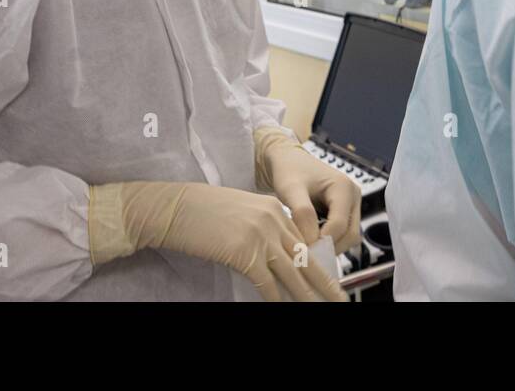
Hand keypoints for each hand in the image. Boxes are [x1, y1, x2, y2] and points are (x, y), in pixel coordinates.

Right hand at [88, 181, 344, 301]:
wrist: (175, 207)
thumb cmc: (201, 211)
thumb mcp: (241, 213)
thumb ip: (262, 228)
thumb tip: (275, 254)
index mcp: (273, 207)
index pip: (302, 239)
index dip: (316, 262)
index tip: (328, 277)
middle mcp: (272, 219)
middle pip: (304, 257)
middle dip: (324, 282)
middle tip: (339, 297)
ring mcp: (260, 235)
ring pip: (292, 272)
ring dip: (307, 295)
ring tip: (321, 307)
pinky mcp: (244, 252)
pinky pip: (267, 282)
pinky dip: (277, 298)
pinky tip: (284, 307)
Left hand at [255, 127, 361, 252]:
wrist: (288, 161)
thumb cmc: (289, 170)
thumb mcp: (291, 189)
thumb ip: (302, 213)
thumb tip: (311, 241)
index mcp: (343, 187)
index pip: (340, 225)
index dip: (322, 242)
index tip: (302, 251)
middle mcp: (353, 196)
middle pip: (350, 234)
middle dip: (329, 247)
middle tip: (305, 255)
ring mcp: (351, 204)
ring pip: (348, 237)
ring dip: (330, 246)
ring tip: (306, 248)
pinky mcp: (345, 211)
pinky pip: (342, 233)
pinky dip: (328, 241)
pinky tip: (310, 240)